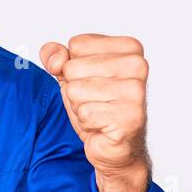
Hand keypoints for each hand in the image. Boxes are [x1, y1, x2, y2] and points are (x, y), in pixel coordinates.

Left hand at [40, 34, 151, 191]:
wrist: (115, 147)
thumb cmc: (97, 107)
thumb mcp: (71, 76)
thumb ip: (56, 57)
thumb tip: (54, 58)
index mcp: (129, 48)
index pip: (76, 45)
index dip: (73, 67)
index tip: (92, 82)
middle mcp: (138, 65)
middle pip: (73, 67)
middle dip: (75, 90)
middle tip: (95, 102)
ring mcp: (136, 91)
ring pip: (76, 91)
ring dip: (80, 107)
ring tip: (99, 113)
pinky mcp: (129, 116)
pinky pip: (84, 113)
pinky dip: (87, 123)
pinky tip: (102, 125)